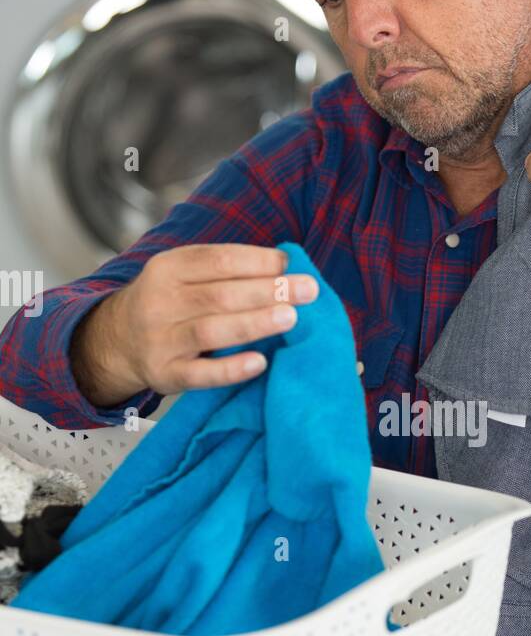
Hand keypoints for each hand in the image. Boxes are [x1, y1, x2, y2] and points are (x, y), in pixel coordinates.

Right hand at [72, 244, 319, 404]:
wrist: (117, 340)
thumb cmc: (169, 303)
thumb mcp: (183, 275)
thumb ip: (223, 270)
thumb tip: (284, 267)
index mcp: (168, 268)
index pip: (217, 260)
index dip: (256, 260)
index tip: (289, 264)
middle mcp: (160, 302)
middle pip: (220, 294)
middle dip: (267, 290)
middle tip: (307, 290)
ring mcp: (161, 340)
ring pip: (211, 330)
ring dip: (254, 323)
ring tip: (291, 317)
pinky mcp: (165, 374)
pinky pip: (200, 374)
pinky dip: (231, 369)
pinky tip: (260, 363)